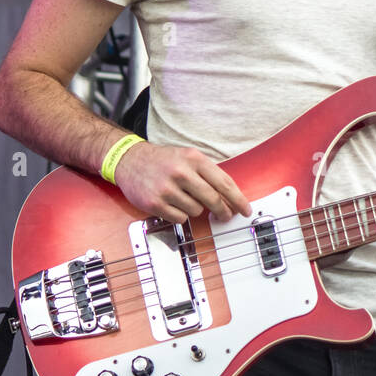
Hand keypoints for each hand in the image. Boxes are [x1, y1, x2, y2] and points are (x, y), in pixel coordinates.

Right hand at [112, 141, 251, 224]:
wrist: (129, 160)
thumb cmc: (163, 160)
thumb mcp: (188, 157)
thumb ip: (208, 174)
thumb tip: (230, 198)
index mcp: (194, 159)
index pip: (224, 183)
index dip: (238, 199)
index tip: (245, 209)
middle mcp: (181, 172)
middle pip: (213, 200)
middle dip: (223, 211)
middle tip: (225, 216)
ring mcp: (167, 189)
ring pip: (197, 211)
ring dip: (195, 209)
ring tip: (184, 198)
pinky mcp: (155, 203)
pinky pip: (180, 218)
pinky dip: (180, 215)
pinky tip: (173, 204)